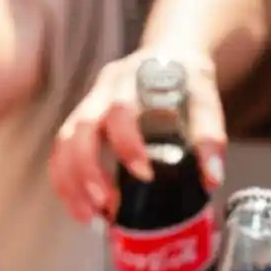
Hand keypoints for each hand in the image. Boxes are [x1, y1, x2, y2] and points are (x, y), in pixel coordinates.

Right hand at [49, 50, 226, 223]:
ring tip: (88, 217)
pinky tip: (80, 207)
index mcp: (135, 81)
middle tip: (105, 205)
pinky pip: (60, 152)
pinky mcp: (78, 122)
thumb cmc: (186, 81)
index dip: (127, 144)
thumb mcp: (205, 100)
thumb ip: (208, 136)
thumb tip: (211, 179)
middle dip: (88, 171)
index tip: (145, 175)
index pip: (121, 111)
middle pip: (81, 129)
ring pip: (64, 143)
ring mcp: (86, 106)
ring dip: (71, 183)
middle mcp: (103, 92)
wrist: (168, 54)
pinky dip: (65, 183)